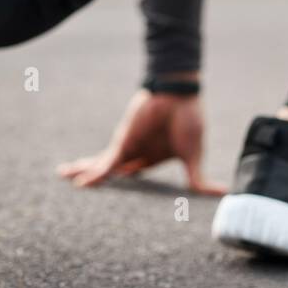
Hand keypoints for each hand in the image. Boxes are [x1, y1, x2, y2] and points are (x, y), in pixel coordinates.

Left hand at [56, 89, 224, 194]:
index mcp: (153, 156)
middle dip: (96, 176)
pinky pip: (105, 165)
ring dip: (84, 172)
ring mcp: (127, 149)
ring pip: (102, 167)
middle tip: (79, 184)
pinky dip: (94, 175)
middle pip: (112, 170)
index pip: (134, 173)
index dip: (124, 182)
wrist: (178, 93)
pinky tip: (80, 183)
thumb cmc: (189, 119)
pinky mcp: (123, 144)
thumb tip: (222, 194)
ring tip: (64, 175)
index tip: (114, 193)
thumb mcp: (193, 155)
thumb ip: (198, 178)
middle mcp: (137, 153)